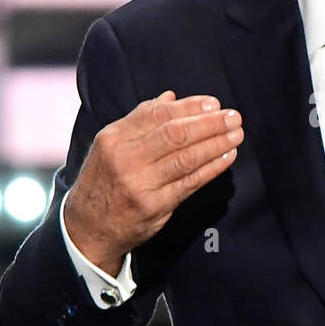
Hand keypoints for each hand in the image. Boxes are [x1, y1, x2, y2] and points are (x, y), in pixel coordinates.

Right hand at [63, 90, 241, 273]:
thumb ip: (139, 120)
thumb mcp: (110, 146)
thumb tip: (170, 98)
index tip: (213, 104)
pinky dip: (212, 168)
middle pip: (175, 134)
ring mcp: (140, 184)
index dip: (190, 107)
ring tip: (236, 135)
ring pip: (186, 158)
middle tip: (233, 117)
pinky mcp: (155, 206)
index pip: (158, 114)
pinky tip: (227, 158)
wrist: (88, 227)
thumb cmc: (104, 180)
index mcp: (114, 137)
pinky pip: (190, 182)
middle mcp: (125, 158)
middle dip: (209, 123)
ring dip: (216, 144)